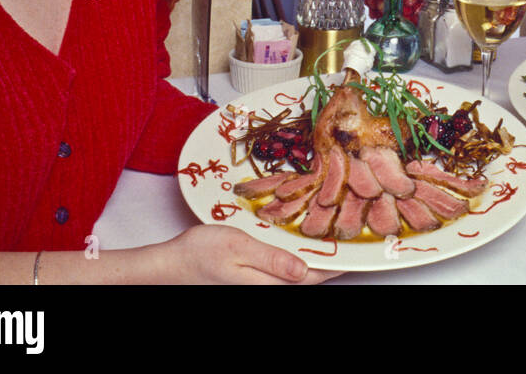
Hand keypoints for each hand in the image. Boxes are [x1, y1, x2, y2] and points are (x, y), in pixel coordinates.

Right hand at [141, 225, 341, 283]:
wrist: (168, 265)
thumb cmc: (197, 254)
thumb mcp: (237, 247)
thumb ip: (272, 260)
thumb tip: (304, 270)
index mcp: (265, 284)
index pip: (312, 278)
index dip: (336, 264)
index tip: (357, 251)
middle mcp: (264, 288)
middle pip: (307, 277)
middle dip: (328, 260)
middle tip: (348, 237)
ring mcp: (257, 285)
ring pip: (295, 274)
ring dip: (313, 259)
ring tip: (331, 238)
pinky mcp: (250, 280)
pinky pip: (281, 271)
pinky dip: (295, 258)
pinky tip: (299, 244)